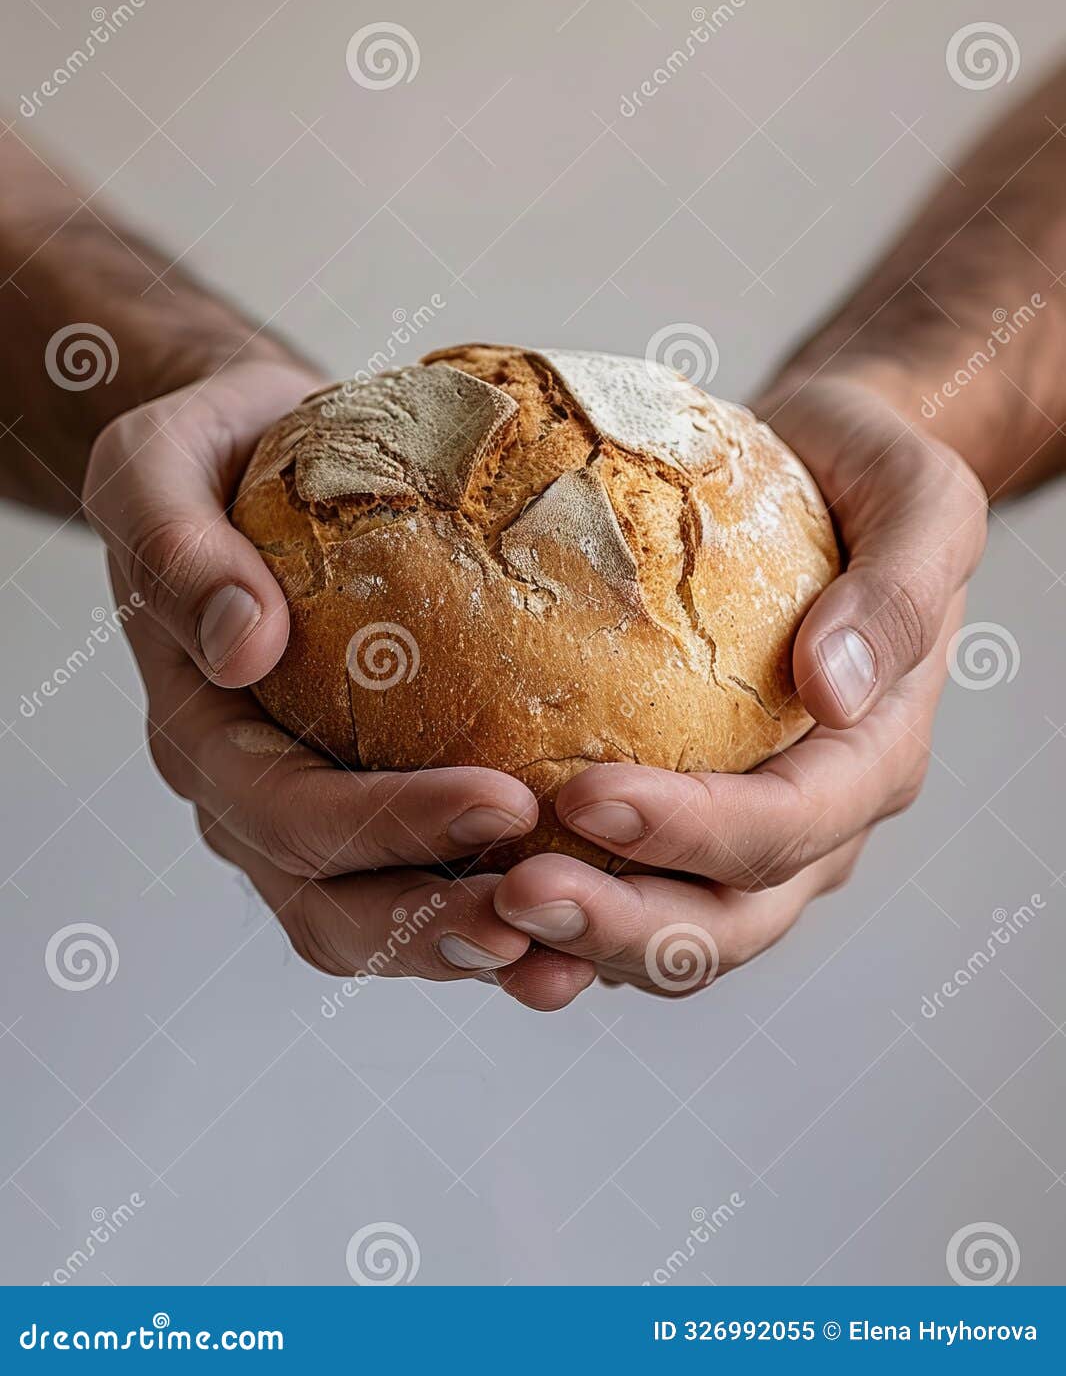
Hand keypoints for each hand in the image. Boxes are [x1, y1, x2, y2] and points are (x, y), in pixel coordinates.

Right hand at [83, 360, 544, 991]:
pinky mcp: (371, 796)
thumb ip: (175, 545)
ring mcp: (307, 808)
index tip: (505, 798)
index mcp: (199, 727)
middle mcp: (247, 792)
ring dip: (469, 944)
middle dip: (435, 921)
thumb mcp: (157, 464)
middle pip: (329, 904)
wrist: (248, 454)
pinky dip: (496, 906)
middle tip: (548, 910)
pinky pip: (428, 876)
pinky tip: (590, 901)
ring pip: (378, 921)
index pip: (284, 811)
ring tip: (574, 952)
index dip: (389, 826)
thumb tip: (243, 644)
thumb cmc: (212, 451)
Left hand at [491, 376, 987, 998]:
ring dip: (585, 940)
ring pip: (675, 934)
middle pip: (728, 920)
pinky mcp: (689, 823)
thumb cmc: (868, 473)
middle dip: (625, 926)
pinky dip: (562, 908)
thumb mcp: (922, 500)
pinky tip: (473, 885)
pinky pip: (627, 887)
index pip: (789, 824)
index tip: (587, 793)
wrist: (833, 476)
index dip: (693, 830)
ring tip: (484, 910)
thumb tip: (833, 687)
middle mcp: (819, 822)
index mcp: (875, 756)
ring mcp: (753, 835)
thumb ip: (899, 593)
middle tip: (517, 895)